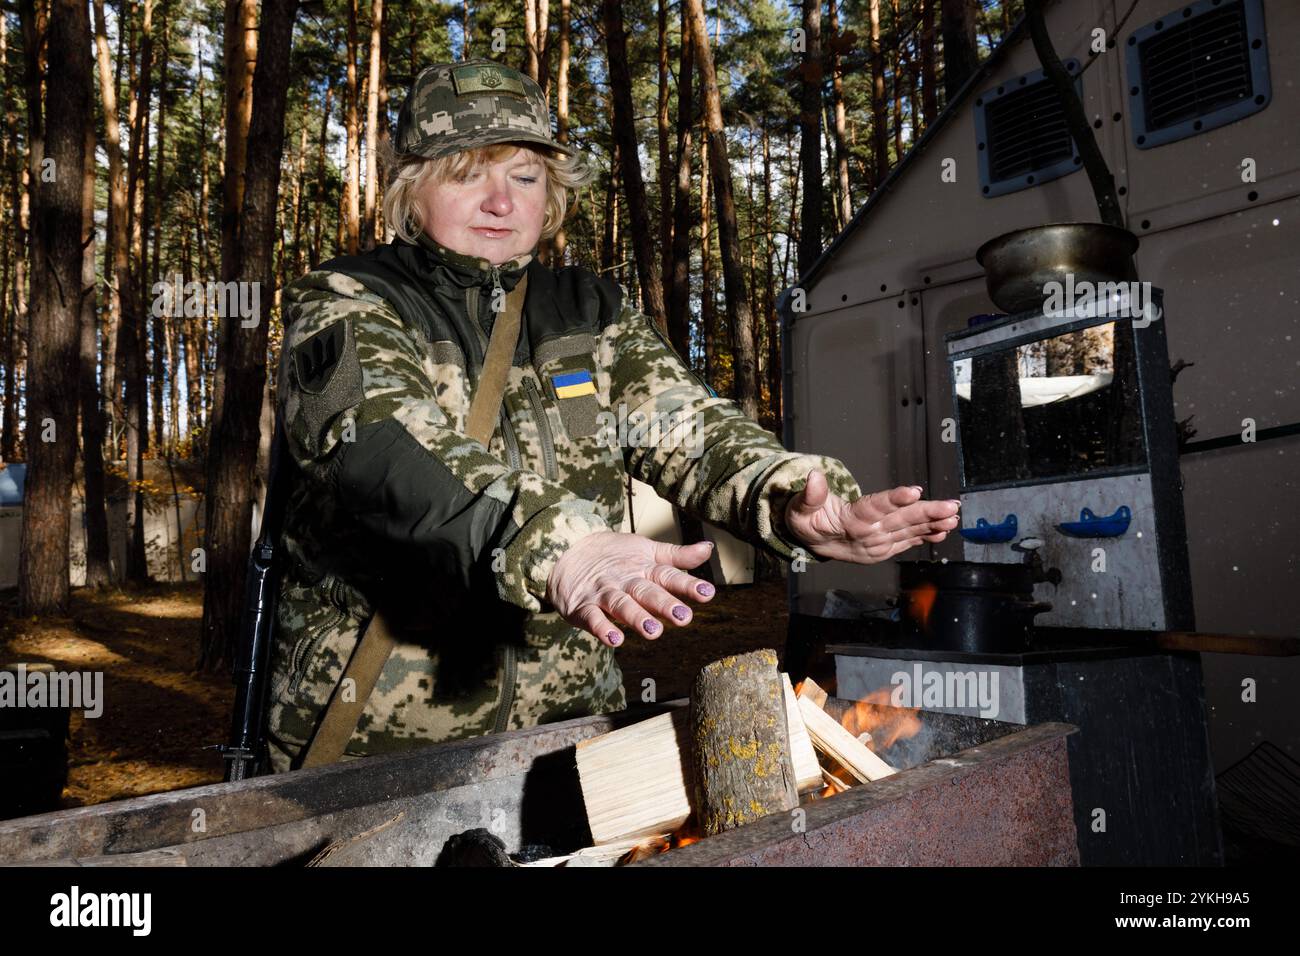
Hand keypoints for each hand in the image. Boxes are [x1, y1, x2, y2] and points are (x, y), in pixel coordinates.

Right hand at [545, 532, 716, 646]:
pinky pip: (592, 618)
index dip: (687, 585)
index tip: (707, 593)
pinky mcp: (583, 607)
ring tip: (653, 631)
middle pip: (646, 592)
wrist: (568, 550)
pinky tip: (614, 640)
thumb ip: (678, 557)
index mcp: (644, 568)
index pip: (668, 576)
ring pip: (621, 605)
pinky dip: (602, 629)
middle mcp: (626, 580)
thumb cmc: (616, 556)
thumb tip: (708, 549)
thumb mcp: (647, 552)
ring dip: (636, 618)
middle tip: (684, 617)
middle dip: (664, 604)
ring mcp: (604, 593)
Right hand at [783, 470, 960, 563]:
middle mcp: (867, 535)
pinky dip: (926, 537)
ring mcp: (878, 544)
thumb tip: (814, 477)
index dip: (894, 500)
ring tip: (953, 516)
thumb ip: (809, 495)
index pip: (874, 509)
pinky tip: (943, 531)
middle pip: (900, 521)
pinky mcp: (885, 548)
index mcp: (848, 523)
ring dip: (933, 524)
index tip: (913, 492)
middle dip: (927, 513)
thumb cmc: (807, 521)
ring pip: (909, 531)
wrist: (812, 544)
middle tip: (950, 507)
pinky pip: (908, 542)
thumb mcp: (798, 509)